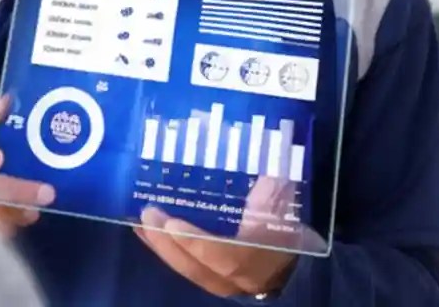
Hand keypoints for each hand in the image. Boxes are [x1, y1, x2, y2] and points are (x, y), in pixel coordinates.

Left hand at [134, 177, 324, 297]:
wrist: (299, 249)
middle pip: (202, 269)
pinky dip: (167, 252)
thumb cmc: (290, 217)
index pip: (230, 258)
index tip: (172, 224)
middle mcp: (248, 278)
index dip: (199, 244)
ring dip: (162, 248)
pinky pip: (191, 269)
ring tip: (139, 224)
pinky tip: (147, 234)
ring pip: (192, 271)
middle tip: (148, 214)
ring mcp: (232, 283)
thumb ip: (271, 186)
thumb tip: (262, 155)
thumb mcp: (285, 199)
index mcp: (267, 255)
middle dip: (170, 244)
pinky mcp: (218, 279)